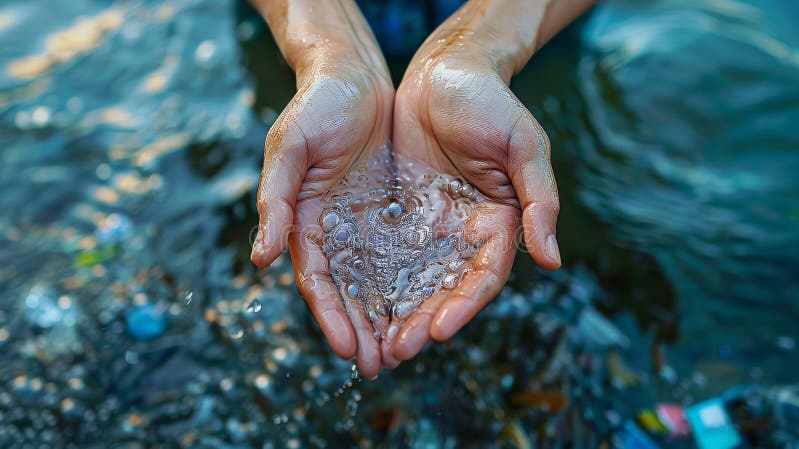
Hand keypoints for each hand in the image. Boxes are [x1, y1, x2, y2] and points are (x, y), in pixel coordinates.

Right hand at [250, 60, 392, 378]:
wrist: (354, 75)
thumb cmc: (317, 106)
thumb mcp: (292, 148)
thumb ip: (276, 202)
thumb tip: (258, 259)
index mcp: (303, 220)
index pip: (317, 281)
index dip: (330, 316)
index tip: (347, 349)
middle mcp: (333, 230)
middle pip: (347, 292)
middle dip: (360, 330)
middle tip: (380, 367)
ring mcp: (362, 222)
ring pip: (376, 281)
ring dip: (385, 317)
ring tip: (402, 353)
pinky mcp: (392, 211)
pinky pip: (403, 253)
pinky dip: (410, 283)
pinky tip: (424, 307)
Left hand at [382, 29, 561, 366]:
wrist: (444, 70)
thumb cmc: (490, 102)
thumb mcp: (524, 145)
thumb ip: (539, 200)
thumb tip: (553, 259)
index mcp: (500, 223)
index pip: (483, 277)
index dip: (463, 307)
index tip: (439, 330)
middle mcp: (464, 234)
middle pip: (443, 291)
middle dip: (422, 324)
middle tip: (396, 353)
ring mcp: (430, 227)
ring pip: (411, 282)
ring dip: (394, 315)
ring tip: (372, 347)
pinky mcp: (398, 215)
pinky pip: (382, 255)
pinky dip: (371, 284)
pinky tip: (353, 306)